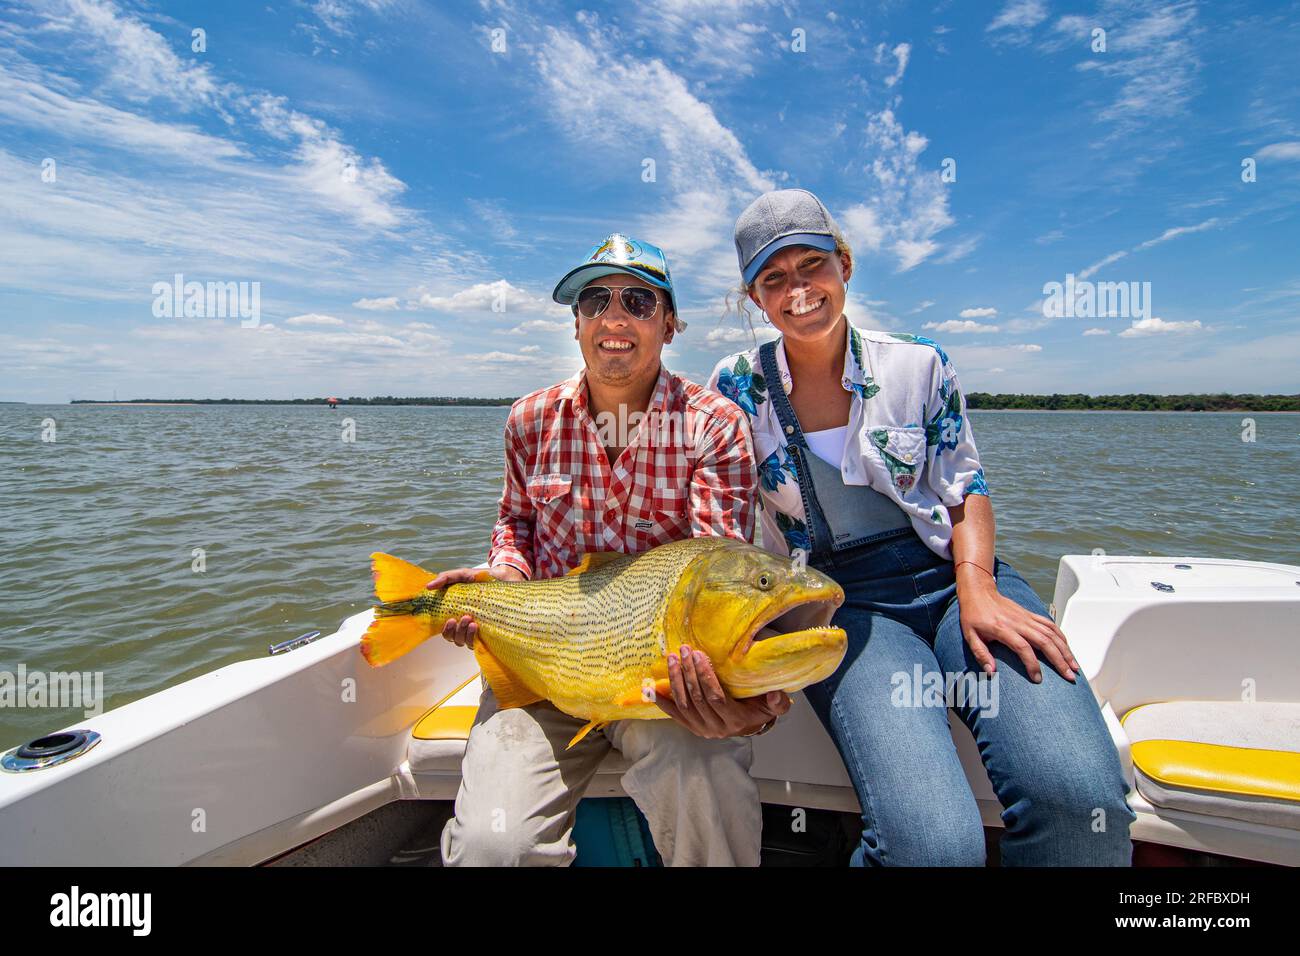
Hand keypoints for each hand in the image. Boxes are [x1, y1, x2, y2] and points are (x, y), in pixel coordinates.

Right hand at [426, 565, 523, 648]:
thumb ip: (446, 578)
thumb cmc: (482, 578)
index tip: (450, 619)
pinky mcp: (489, 633)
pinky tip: (478, 626)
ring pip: (464, 642)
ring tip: (472, 621)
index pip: (446, 630)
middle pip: (454, 638)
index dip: (446, 629)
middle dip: (456, 631)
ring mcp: (478, 630)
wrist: (504, 577)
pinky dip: (474, 637)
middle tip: (465, 617)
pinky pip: (477, 644)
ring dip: (465, 634)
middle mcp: (466, 625)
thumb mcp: (463, 575)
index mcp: (457, 614)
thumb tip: (428, 586)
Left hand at [654, 644, 790, 737]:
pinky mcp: (691, 727)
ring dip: (675, 680)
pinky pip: (674, 714)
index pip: (715, 698)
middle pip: (697, 698)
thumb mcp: (774, 705)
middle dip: (689, 672)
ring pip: (684, 704)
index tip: (699, 655)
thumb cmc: (760, 709)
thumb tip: (775, 694)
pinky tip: (650, 689)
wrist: (749, 725)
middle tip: (684, 650)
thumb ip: (778, 701)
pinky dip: (661, 701)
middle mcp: (716, 728)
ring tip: (672, 658)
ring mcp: (701, 729)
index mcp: (735, 720)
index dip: (705, 677)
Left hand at [958, 579, 1078, 682]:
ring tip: (1074, 666)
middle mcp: (1018, 622)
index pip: (1023, 647)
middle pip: (1044, 641)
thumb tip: (991, 672)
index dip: (1032, 664)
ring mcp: (1026, 617)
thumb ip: (980, 654)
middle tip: (1069, 676)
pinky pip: (1050, 624)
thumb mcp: (970, 635)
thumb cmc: (973, 615)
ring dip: (1065, 650)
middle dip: (1059, 660)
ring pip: (1051, 633)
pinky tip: (1067, 649)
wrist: (979, 592)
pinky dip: (1061, 636)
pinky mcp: (1030, 614)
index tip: (1037, 679)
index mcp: (1002, 629)